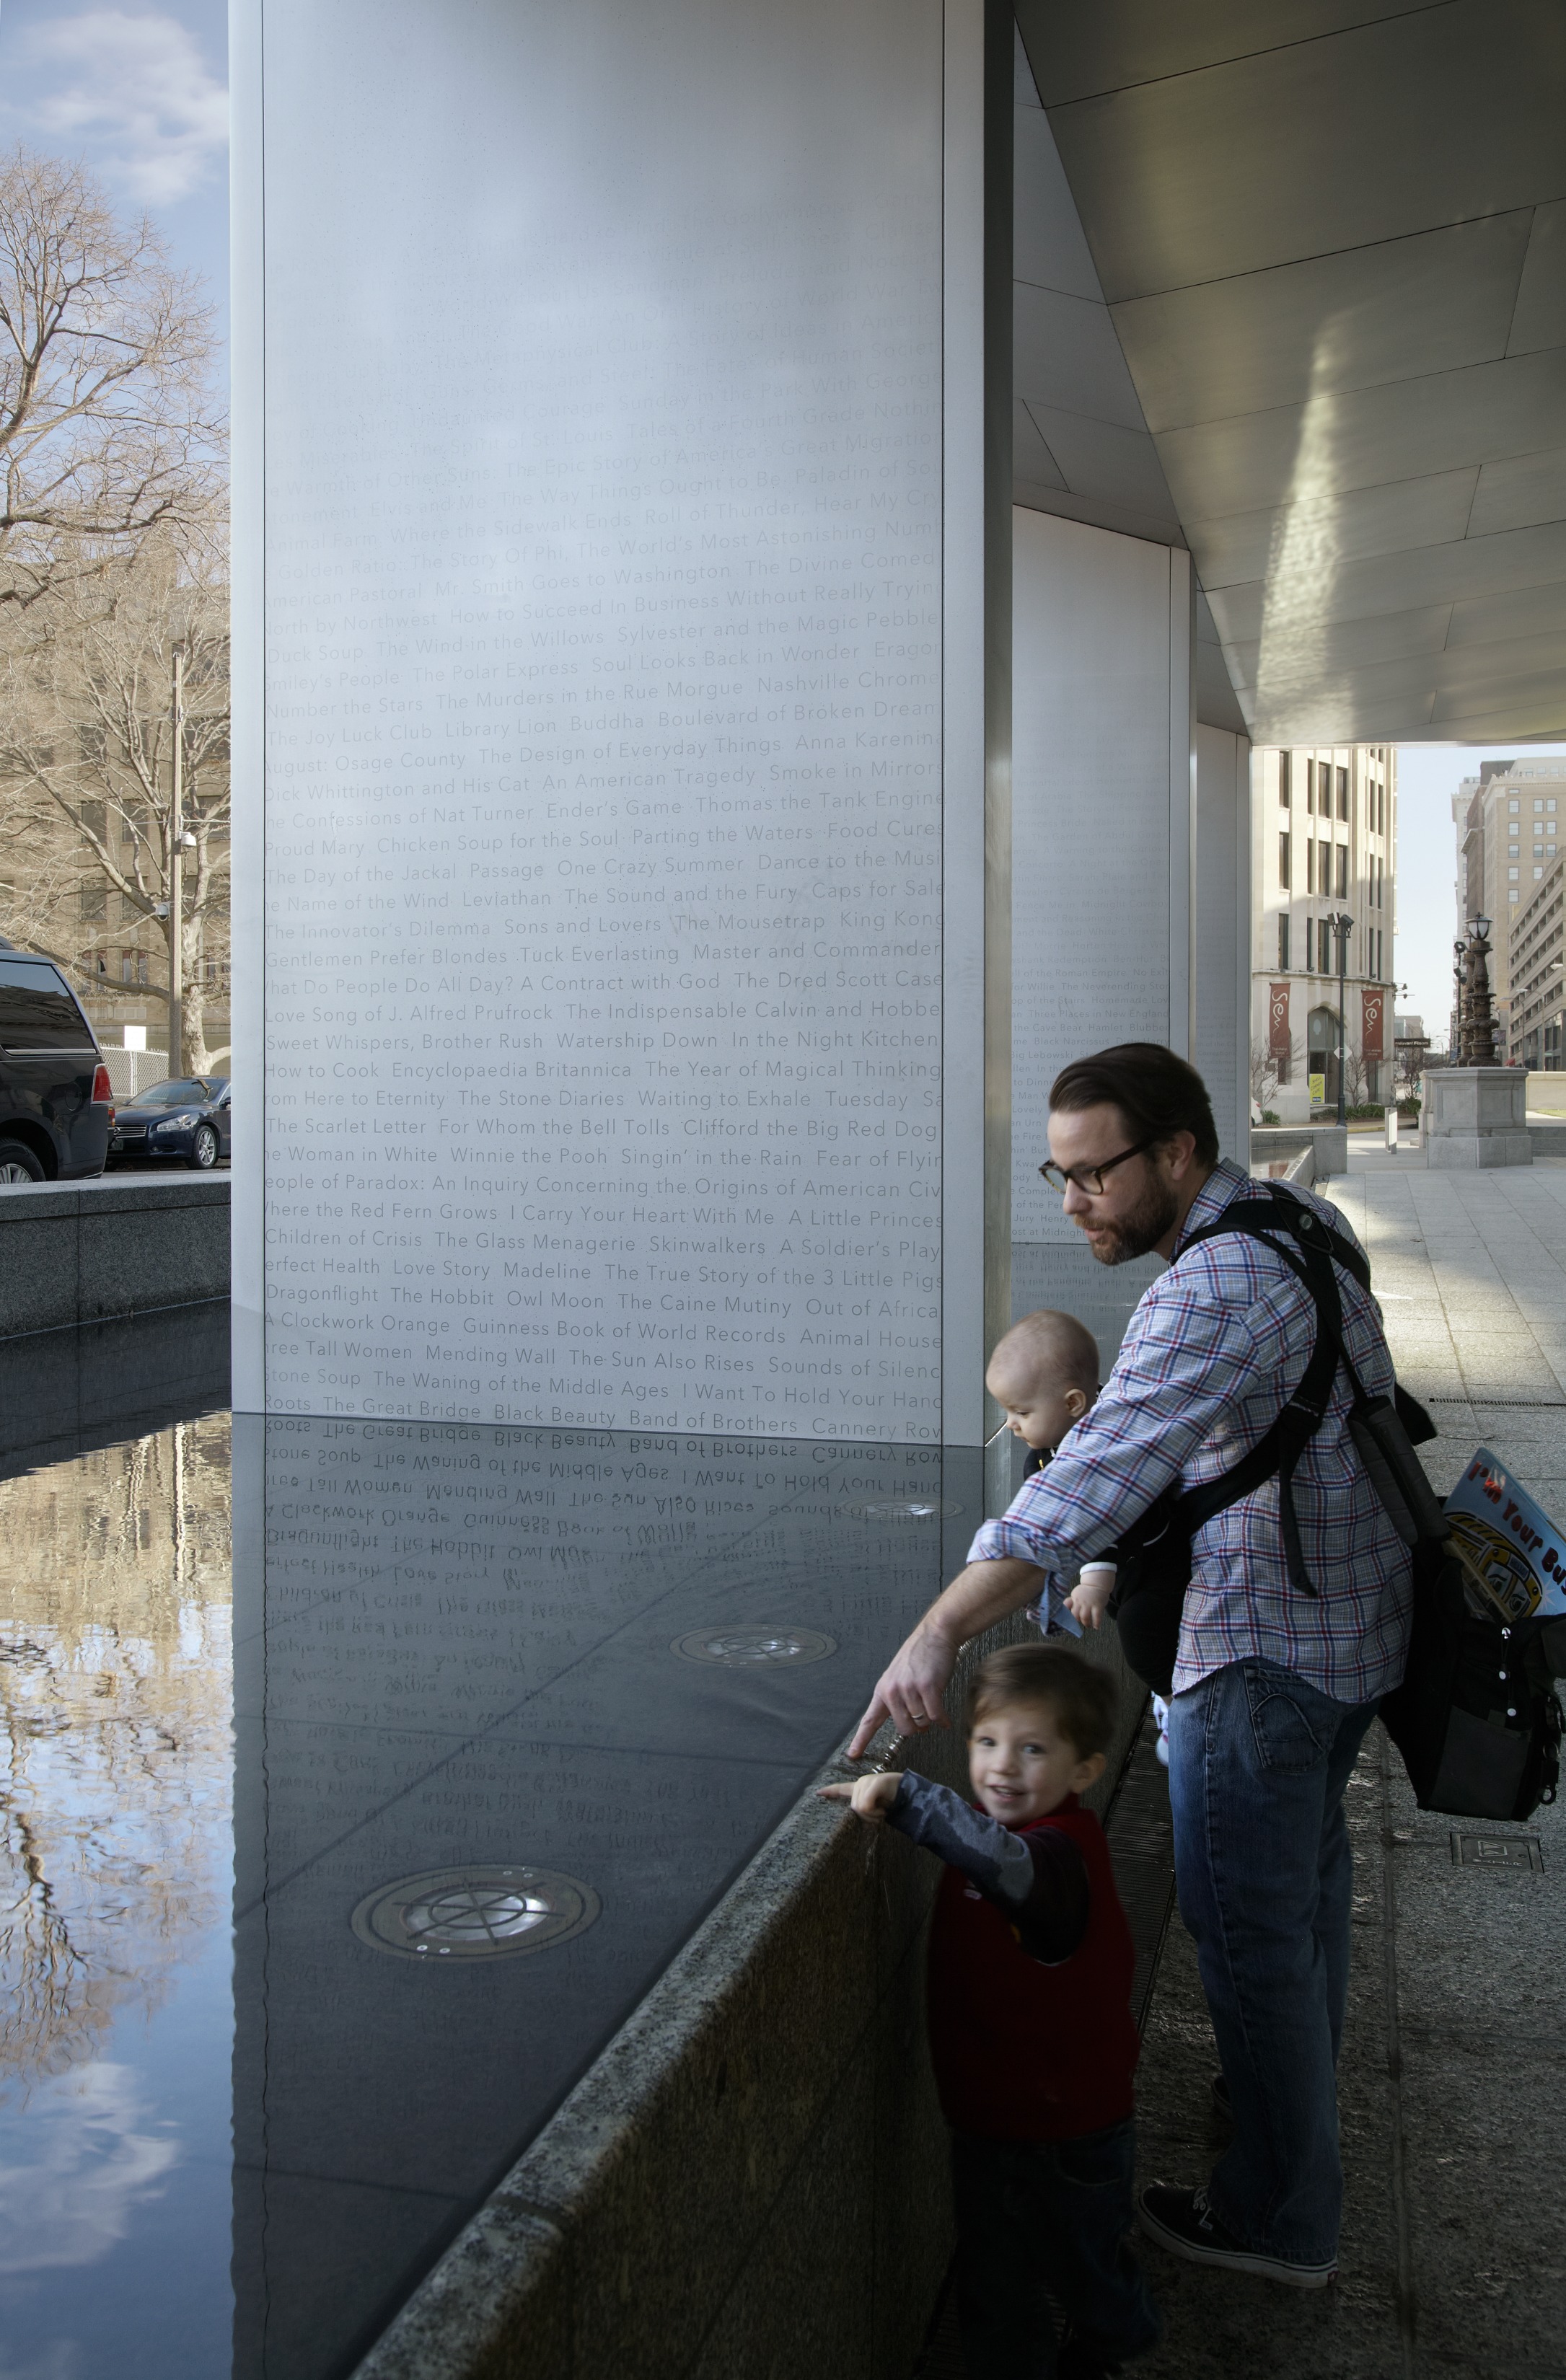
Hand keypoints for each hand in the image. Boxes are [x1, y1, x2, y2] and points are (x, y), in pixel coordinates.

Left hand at [818, 1771, 902, 1824]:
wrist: (911, 1796)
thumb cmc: (893, 1802)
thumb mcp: (877, 1808)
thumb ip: (865, 1809)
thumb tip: (858, 1812)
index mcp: (861, 1787)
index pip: (843, 1788)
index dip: (830, 1791)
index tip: (817, 1793)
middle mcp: (862, 1783)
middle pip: (853, 1808)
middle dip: (867, 1817)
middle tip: (879, 1814)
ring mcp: (868, 1781)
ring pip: (859, 1808)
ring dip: (873, 1816)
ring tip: (882, 1811)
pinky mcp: (875, 1783)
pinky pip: (866, 1806)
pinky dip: (876, 1813)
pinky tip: (884, 1810)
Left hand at [846, 1620, 958, 1757]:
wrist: (935, 1635)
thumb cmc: (920, 1656)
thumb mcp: (899, 1677)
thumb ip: (900, 1700)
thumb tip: (913, 1726)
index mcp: (883, 1690)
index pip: (869, 1720)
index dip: (861, 1740)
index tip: (853, 1754)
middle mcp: (893, 1691)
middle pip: (904, 1729)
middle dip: (917, 1727)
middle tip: (923, 1716)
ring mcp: (909, 1689)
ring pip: (921, 1723)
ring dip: (931, 1719)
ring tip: (933, 1705)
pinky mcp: (927, 1688)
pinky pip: (936, 1716)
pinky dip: (942, 1720)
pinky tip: (945, 1718)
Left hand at [1066, 1564, 1115, 1632]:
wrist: (1097, 1584)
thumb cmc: (1085, 1592)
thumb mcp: (1076, 1594)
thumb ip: (1071, 1602)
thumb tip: (1064, 1610)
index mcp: (1074, 1598)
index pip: (1066, 1606)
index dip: (1065, 1613)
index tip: (1067, 1619)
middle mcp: (1080, 1601)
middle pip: (1075, 1614)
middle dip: (1077, 1620)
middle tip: (1081, 1622)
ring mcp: (1089, 1603)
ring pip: (1084, 1617)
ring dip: (1086, 1623)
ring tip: (1088, 1625)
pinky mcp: (1098, 1606)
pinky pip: (1097, 1617)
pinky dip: (1096, 1623)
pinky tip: (1096, 1627)